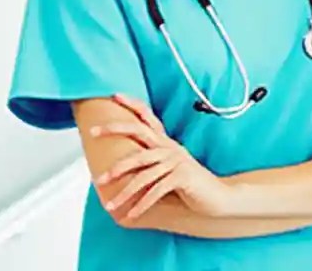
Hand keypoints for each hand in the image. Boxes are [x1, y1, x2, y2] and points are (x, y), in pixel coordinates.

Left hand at [91, 94, 229, 219]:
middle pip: (139, 133)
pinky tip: (131, 215)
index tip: (115, 96)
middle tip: (93, 132)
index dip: (133, 105)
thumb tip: (123, 164)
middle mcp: (170, 148)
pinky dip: (142, 205)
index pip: (147, 118)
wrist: (218, 196)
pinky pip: (156, 191)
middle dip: (115, 130)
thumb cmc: (190, 183)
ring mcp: (177, 161)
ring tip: (110, 204)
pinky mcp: (182, 177)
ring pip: (142, 173)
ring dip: (124, 191)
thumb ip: (151, 161)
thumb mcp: (170, 167)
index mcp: (166, 143)